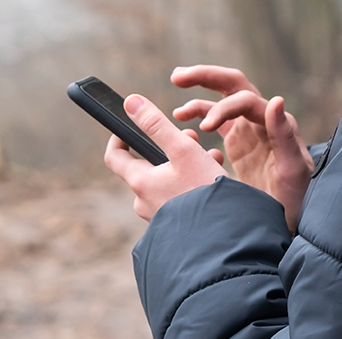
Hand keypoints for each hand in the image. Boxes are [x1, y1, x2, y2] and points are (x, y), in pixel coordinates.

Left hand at [104, 94, 228, 221]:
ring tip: (211, 156)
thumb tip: (130, 102)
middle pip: (148, 165)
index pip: (115, 156)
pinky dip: (192, 183)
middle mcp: (145, 202)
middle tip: (192, 138)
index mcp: (140, 182)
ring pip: (167, 180)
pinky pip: (179, 197)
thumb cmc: (204, 191)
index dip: (119, 137)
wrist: (226, 239)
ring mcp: (160, 216)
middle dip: (169, 147)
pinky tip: (216, 177)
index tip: (132, 126)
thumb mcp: (183, 150)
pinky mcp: (177, 226)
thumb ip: (156, 124)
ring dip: (185, 163)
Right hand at [171, 65, 314, 231]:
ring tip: (175, 85)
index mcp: (275, 124)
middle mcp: (263, 120)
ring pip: (222, 97)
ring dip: (199, 89)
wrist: (291, 217)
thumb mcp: (293, 170)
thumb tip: (276, 100)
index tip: (204, 128)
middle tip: (177, 77)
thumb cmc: (296, 197)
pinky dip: (198, 112)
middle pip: (232, 85)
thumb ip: (284, 135)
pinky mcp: (239, 141)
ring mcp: (250, 128)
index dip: (222, 109)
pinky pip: (217, 118)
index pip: (245, 100)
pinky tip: (180, 118)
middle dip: (205, 76)